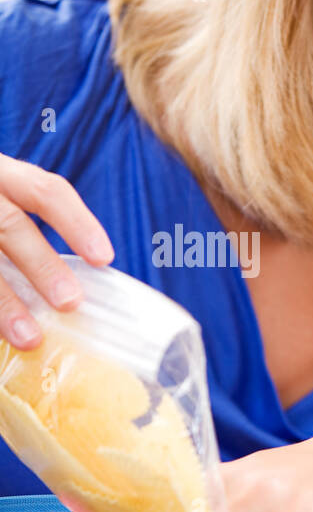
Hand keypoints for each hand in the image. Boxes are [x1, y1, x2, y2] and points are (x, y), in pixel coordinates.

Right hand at [0, 153, 114, 346]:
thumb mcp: (0, 202)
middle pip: (9, 224)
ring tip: (29, 338)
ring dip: (5, 302)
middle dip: (42, 265)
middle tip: (70, 303)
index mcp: (1, 173)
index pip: (45, 191)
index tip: (103, 258)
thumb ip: (22, 232)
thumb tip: (68, 291)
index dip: (77, 223)